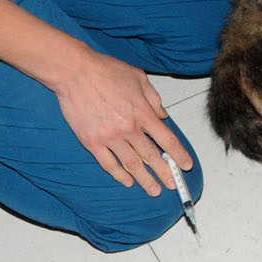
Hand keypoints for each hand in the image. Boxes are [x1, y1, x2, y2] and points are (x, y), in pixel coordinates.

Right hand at [50, 50, 188, 194]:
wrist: (76, 73)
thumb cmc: (107, 71)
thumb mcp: (139, 78)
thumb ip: (154, 99)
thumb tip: (163, 116)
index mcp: (143, 112)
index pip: (167, 139)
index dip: (178, 154)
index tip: (186, 165)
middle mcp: (129, 128)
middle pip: (151, 156)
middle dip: (164, 172)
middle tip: (173, 185)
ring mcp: (109, 137)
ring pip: (131, 164)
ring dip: (144, 180)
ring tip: (154, 190)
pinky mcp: (91, 142)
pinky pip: (108, 163)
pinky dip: (118, 174)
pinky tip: (127, 181)